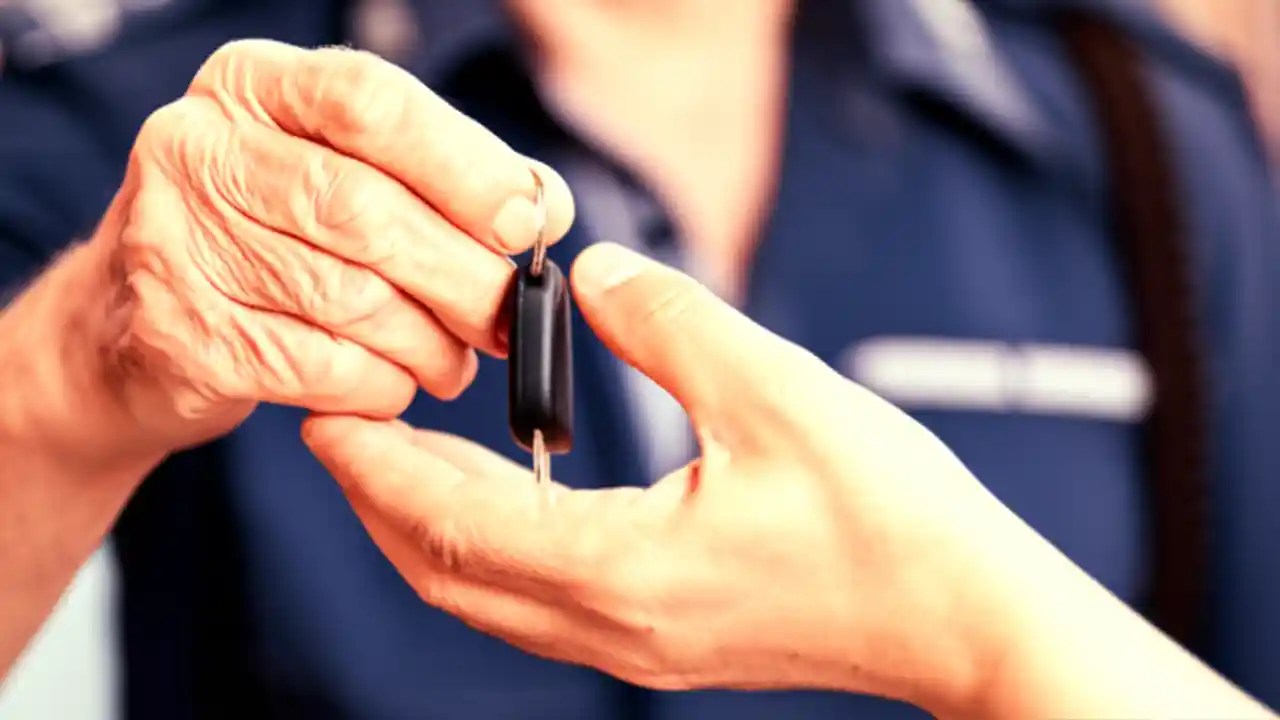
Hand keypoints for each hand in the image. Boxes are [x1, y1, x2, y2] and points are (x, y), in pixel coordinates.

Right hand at [67, 40, 573, 457]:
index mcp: (253, 87)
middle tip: (508, 319)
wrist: (130, 328)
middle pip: (366, 211)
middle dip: (463, 277)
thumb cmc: (267, 242)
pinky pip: (321, 367)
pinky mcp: (180, 332)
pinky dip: (381, 385)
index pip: (370, 102)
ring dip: (430, 344)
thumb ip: (441, 180)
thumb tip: (544, 207)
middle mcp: (198, 147)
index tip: (528, 220)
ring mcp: (176, 240)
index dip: (464, 164)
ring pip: (351, 299)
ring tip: (456, 361)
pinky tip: (394, 384)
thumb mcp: (340, 178)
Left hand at [303, 243, 1033, 715]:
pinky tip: (503, 502)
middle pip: (449, 573)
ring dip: (430, 529)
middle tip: (341, 429)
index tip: (325, 418)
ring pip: (488, 597)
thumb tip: (594, 273)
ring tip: (400, 461)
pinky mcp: (664, 640)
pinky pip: (537, 604)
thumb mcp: (776, 391)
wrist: (961, 618)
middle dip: (381, 501)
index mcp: (625, 571)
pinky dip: (491, 550)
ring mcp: (637, 645)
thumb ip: (668, 321)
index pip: (454, 525)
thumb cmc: (891, 521)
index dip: (377, 470)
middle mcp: (614, 626)